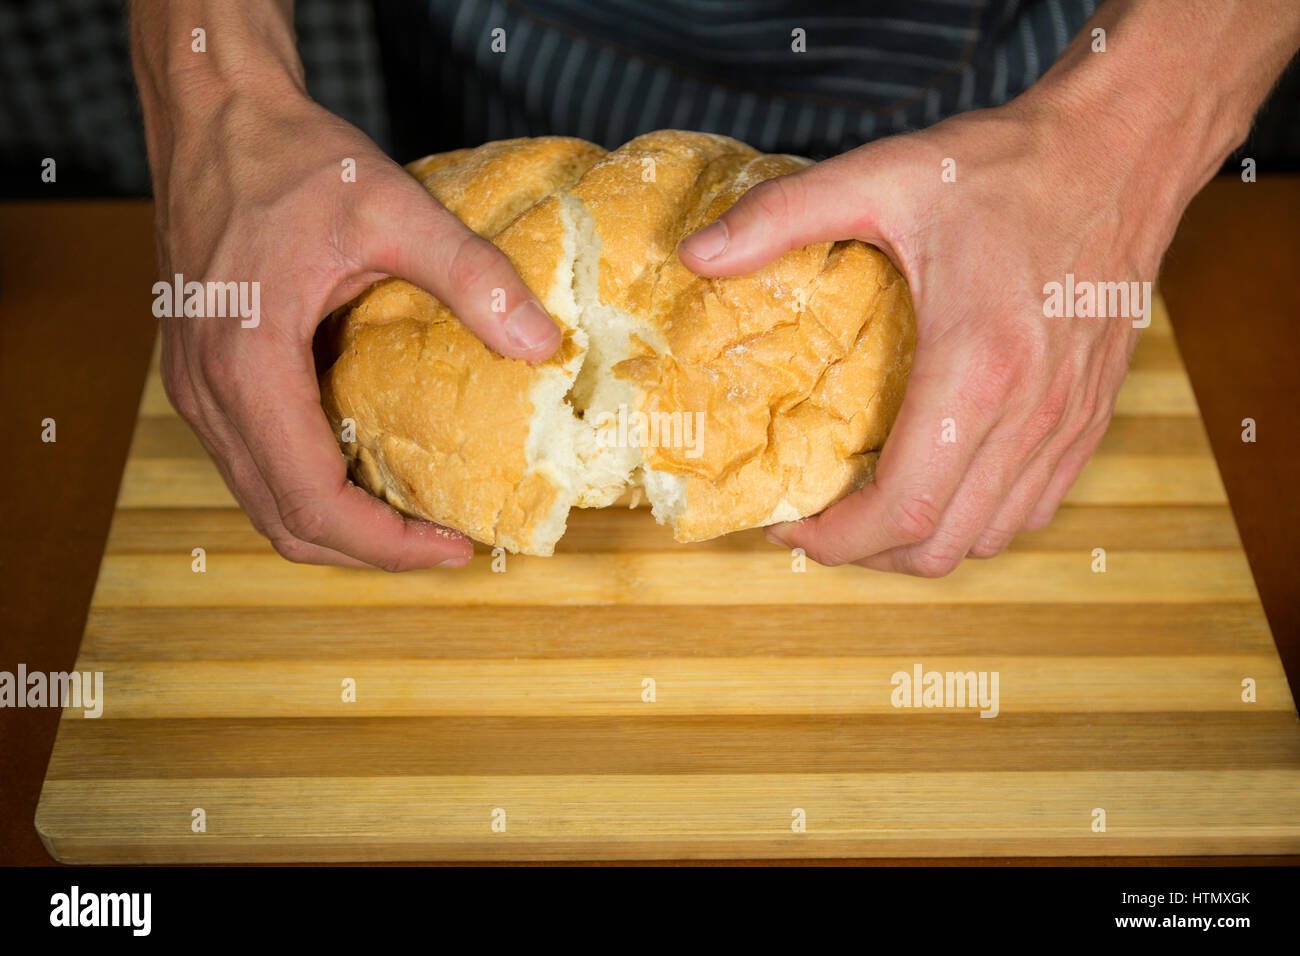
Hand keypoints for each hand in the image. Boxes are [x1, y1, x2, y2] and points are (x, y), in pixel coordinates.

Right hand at [147, 85, 561, 570]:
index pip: (312, 500)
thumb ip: (471, 275)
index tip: (454, 547)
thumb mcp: (393, 206)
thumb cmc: (292, 158)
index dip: (386, 545)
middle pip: (283, 522)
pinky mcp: (202, 377)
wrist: (213, 116)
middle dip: (368, 552)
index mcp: (249, 362)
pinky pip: (253, 466)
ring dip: (337, 530)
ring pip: (262, 503)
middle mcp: (210, 392)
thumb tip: (543, 345)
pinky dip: (308, 491)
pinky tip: (366, 473)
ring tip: (413, 522)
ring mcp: (196, 389)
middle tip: (444, 546)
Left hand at [679, 102, 1157, 575]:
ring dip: (919, 542)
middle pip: (941, 544)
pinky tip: (937, 483)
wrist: (1123, 150)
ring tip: (868, 510)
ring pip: (989, 539)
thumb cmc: (1008, 168)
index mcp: (977, 367)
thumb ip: (782, 216)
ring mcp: (1068, 424)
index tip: (789, 525)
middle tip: (816, 521)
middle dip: (865, 553)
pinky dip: (975, 520)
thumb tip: (695, 253)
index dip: (837, 541)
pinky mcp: (1089, 420)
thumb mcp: (885, 176)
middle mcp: (1031, 413)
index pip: (905, 508)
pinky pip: (1032, 510)